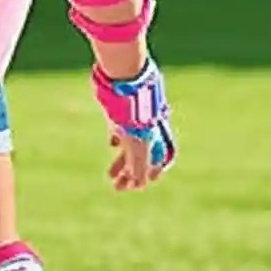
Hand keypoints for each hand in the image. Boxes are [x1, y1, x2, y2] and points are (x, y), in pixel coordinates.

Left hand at [93, 60, 175, 191]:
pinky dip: (118, 139)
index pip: (160, 160)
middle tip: (117, 187)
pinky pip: (123, 128)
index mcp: (158, 137)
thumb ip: (139, 168)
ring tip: (110, 175)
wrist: (125, 83)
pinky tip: (111, 143)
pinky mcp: (123, 110)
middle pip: (143, 156)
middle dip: (131, 174)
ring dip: (122, 162)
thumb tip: (139, 185)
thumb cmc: (133, 117)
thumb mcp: (137, 147)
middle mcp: (150, 128)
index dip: (152, 173)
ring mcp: (136, 119)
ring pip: (131, 144)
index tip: (139, 186)